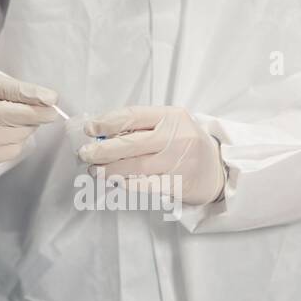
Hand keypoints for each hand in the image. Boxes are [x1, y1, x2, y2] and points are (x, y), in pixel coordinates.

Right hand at [0, 67, 60, 163]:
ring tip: (33, 125)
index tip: (51, 98)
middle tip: (50, 114)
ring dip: (21, 132)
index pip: (2, 88)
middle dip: (29, 116)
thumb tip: (49, 102)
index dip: (29, 94)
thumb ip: (23, 92)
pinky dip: (13, 147)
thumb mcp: (2, 83)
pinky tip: (20, 138)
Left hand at [78, 106, 225, 205]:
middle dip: (102, 150)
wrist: (216, 169)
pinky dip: (127, 183)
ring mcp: (178, 161)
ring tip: (95, 170)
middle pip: (131, 144)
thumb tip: (104, 133)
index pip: (133, 116)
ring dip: (110, 169)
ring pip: (135, 167)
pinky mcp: (178, 183)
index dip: (107, 122)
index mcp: (171, 116)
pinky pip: (145, 185)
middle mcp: (176, 137)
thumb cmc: (186, 144)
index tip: (90, 128)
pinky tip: (115, 181)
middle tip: (84, 154)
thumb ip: (142, 126)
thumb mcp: (170, 125)